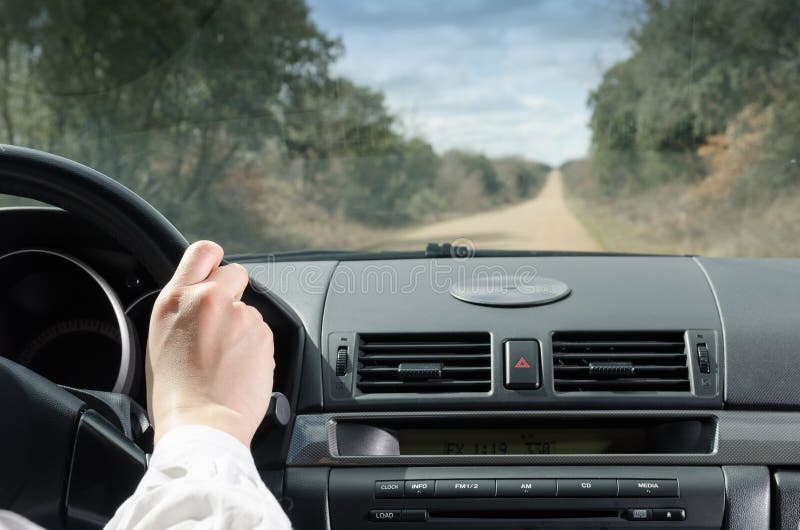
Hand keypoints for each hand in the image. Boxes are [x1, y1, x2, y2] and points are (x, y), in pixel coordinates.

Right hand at [146, 240, 274, 445]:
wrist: (202, 425)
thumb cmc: (176, 394)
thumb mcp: (162, 338)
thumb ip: (183, 309)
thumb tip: (198, 301)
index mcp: (176, 298)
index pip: (203, 250)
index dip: (215, 259)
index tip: (217, 270)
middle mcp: (208, 299)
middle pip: (235, 272)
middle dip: (233, 292)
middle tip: (223, 323)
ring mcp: (239, 315)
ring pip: (249, 309)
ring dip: (243, 327)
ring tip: (226, 359)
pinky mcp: (263, 333)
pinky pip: (262, 332)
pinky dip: (255, 346)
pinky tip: (239, 368)